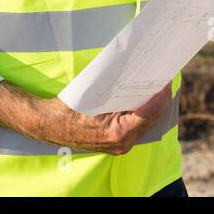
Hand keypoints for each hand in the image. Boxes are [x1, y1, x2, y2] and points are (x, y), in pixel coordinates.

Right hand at [0, 82, 171, 155]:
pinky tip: (141, 94)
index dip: (161, 93)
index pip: (151, 112)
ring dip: (151, 103)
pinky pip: (135, 125)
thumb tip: (137, 69)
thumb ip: (117, 86)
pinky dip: (141, 110)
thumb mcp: (94, 92)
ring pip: (145, 122)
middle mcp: (122, 143)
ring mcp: (119, 145)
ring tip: (155, 82)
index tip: (166, 77)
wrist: (47, 124)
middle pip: (152, 118)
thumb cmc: (68, 107)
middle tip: (164, 76)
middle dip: (159, 96)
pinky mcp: (115, 141)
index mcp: (119, 133)